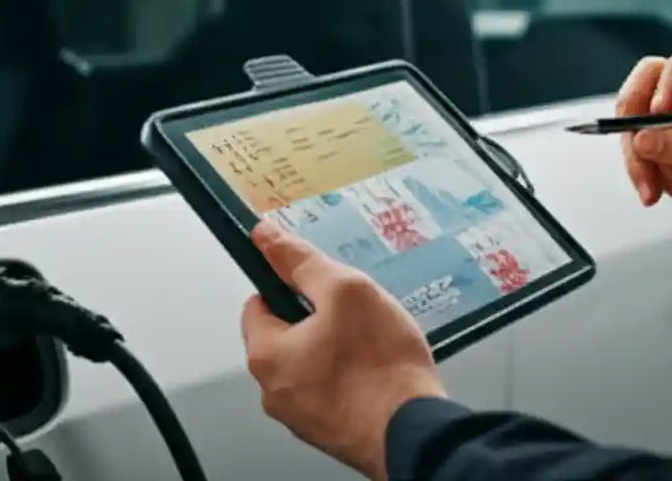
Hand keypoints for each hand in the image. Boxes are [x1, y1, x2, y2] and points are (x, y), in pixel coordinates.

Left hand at [241, 221, 446, 480]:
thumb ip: (303, 263)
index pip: (258, 304)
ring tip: (375, 344)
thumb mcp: (346, 291)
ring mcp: (302, 418)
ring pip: (313, 365)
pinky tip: (380, 372)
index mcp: (266, 356)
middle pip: (287, 337)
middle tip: (358, 315)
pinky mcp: (332, 433)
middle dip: (319, 320)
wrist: (413, 431)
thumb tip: (267, 238)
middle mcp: (274, 393)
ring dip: (338, 350)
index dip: (290, 287)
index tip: (321, 286)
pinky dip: (353, 378)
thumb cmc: (380, 363)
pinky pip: (335, 391)